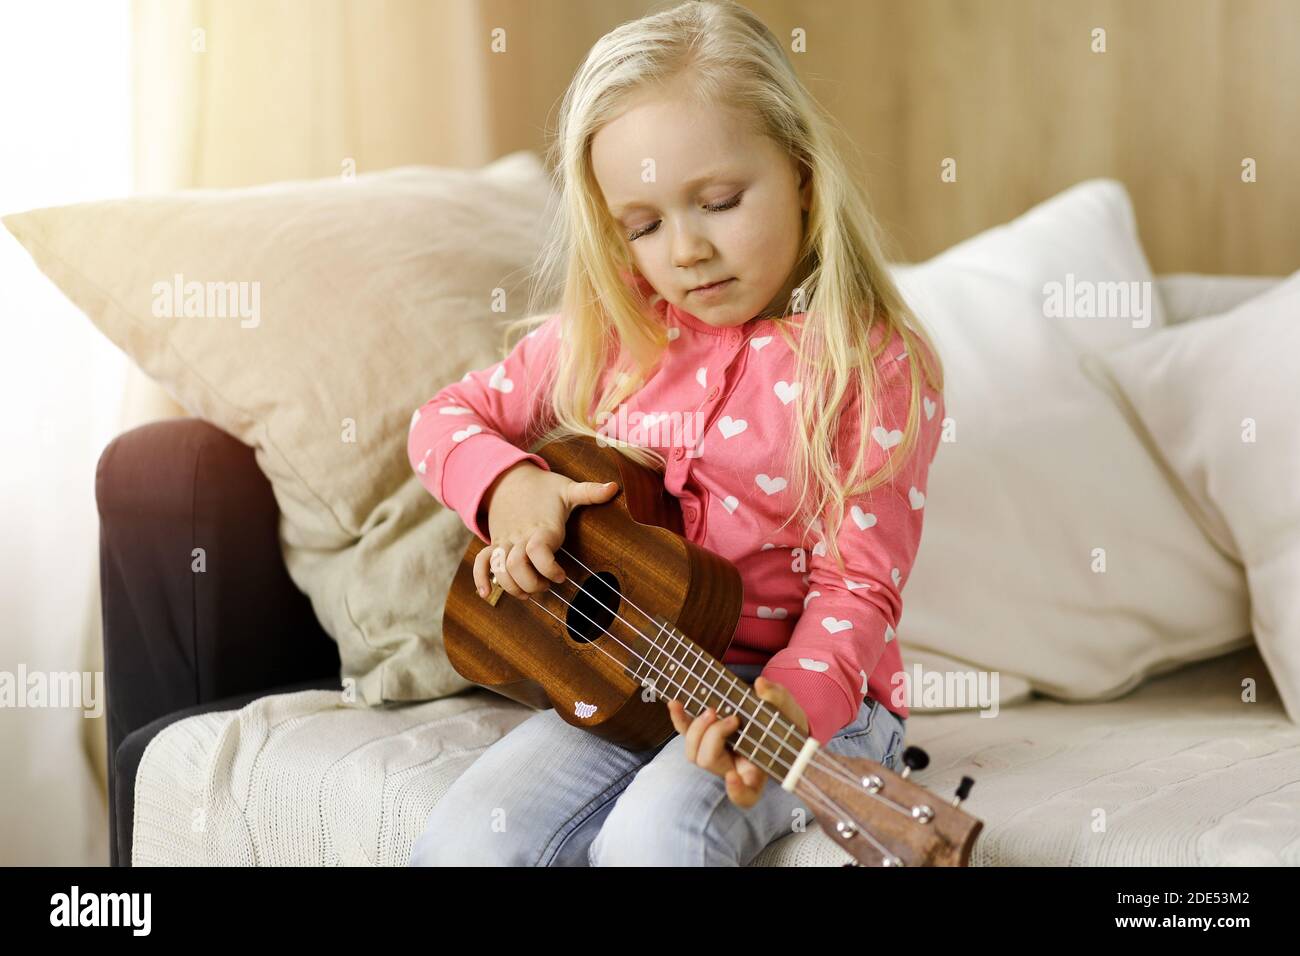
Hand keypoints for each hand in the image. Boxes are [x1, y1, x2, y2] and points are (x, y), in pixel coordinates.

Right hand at [472, 463, 619, 598]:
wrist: (510, 478)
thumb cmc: (545, 488)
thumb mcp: (568, 488)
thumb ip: (590, 492)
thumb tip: (614, 487)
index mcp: (541, 527)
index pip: (538, 552)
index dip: (549, 569)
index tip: (561, 576)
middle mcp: (520, 536)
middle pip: (516, 566)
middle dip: (531, 583)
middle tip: (547, 585)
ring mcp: (504, 541)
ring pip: (499, 569)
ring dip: (511, 586)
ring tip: (528, 592)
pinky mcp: (495, 544)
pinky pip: (481, 562)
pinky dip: (480, 578)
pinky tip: (485, 593)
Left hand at [667, 676, 809, 808]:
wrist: (775, 715)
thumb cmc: (785, 720)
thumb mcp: (788, 709)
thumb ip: (777, 698)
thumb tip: (760, 684)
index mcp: (757, 772)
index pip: (745, 796)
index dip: (736, 791)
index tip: (733, 775)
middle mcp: (732, 768)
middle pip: (709, 763)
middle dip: (714, 737)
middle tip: (733, 719)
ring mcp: (716, 755)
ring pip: (693, 752)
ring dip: (698, 728)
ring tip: (713, 709)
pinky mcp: (703, 737)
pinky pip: (685, 733)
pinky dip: (679, 719)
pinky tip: (675, 702)